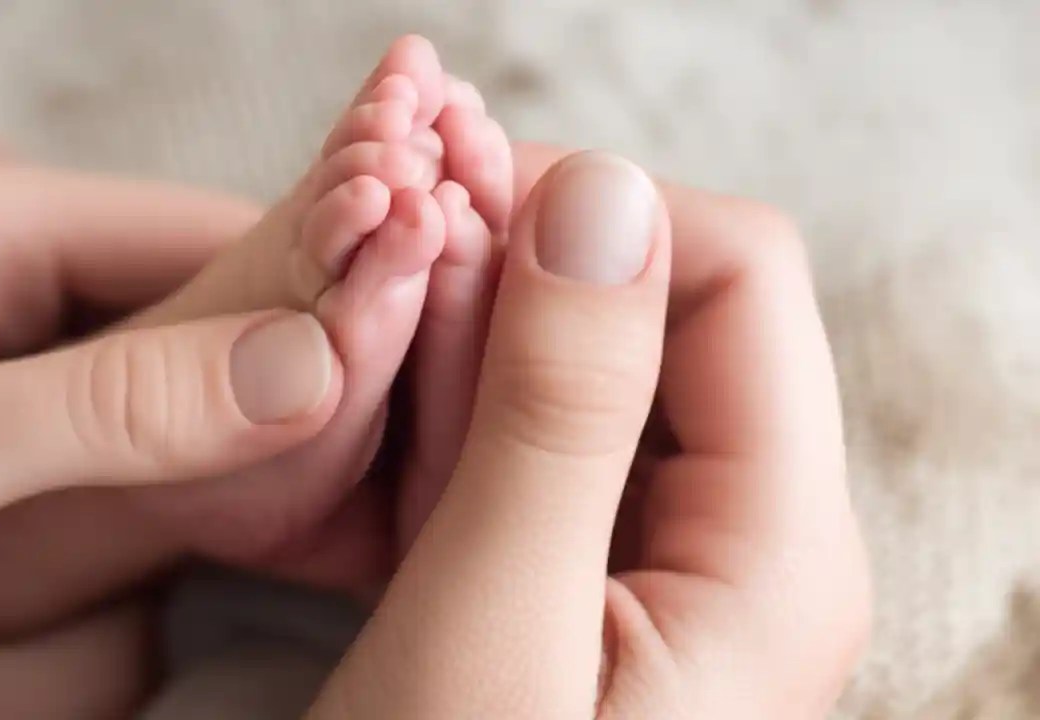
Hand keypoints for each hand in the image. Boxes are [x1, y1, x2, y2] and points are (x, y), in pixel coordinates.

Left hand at [0, 137, 346, 699]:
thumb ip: (107, 410)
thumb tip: (314, 367)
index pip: (197, 227)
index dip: (317, 275)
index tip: (417, 325)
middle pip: (202, 294)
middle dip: (292, 352)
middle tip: (386, 418)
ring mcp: (8, 357)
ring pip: (181, 367)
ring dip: (252, 416)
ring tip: (340, 465)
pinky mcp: (9, 430)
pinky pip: (140, 428)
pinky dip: (200, 461)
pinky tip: (254, 498)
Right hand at [310, 150, 869, 717]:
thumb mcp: (492, 631)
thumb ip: (558, 414)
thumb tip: (600, 195)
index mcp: (777, 551)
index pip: (736, 273)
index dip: (595, 217)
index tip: (449, 218)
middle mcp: (750, 538)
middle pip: (670, 306)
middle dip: (525, 270)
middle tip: (386, 279)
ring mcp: (671, 553)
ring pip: (597, 361)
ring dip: (482, 332)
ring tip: (374, 351)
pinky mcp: (594, 570)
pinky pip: (547, 433)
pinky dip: (466, 402)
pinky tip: (391, 420)